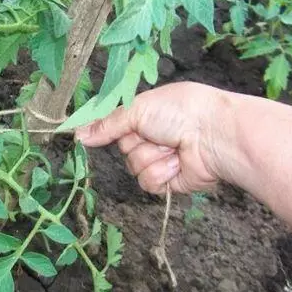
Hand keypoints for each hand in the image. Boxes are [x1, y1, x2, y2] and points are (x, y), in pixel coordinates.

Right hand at [75, 81, 230, 193]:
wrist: (214, 136)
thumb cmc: (181, 112)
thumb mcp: (138, 109)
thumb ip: (107, 124)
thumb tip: (78, 135)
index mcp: (146, 115)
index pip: (114, 126)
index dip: (104, 130)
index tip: (85, 134)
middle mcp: (151, 137)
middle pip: (122, 148)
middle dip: (137, 142)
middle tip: (157, 133)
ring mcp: (159, 160)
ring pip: (134, 166)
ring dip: (151, 157)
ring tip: (172, 147)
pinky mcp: (167, 181)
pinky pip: (147, 182)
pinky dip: (161, 172)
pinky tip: (177, 163)